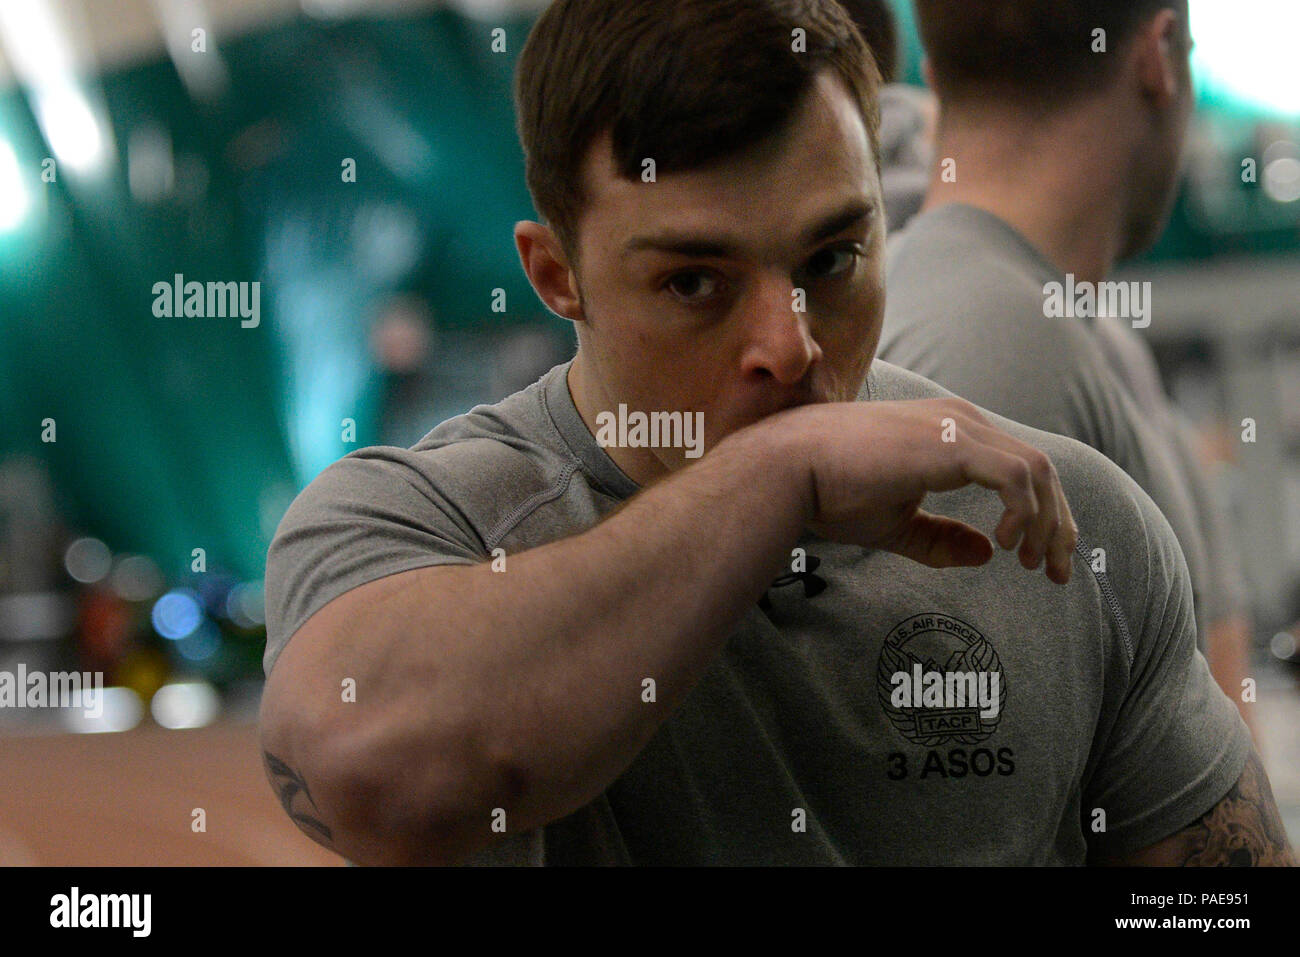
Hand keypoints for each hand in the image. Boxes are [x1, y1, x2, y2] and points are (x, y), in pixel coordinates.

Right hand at [771, 398, 1076, 581]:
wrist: (788, 468)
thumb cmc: (829, 492)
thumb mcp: (896, 524)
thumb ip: (941, 538)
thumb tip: (988, 554)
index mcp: (951, 432)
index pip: (1022, 469)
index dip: (1044, 517)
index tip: (1043, 563)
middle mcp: (962, 420)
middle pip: (1042, 469)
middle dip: (1059, 525)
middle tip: (1057, 573)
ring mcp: (959, 427)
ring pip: (1038, 471)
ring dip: (1047, 523)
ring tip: (1033, 565)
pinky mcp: (953, 444)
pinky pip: (1016, 478)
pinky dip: (1023, 513)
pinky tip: (1004, 545)